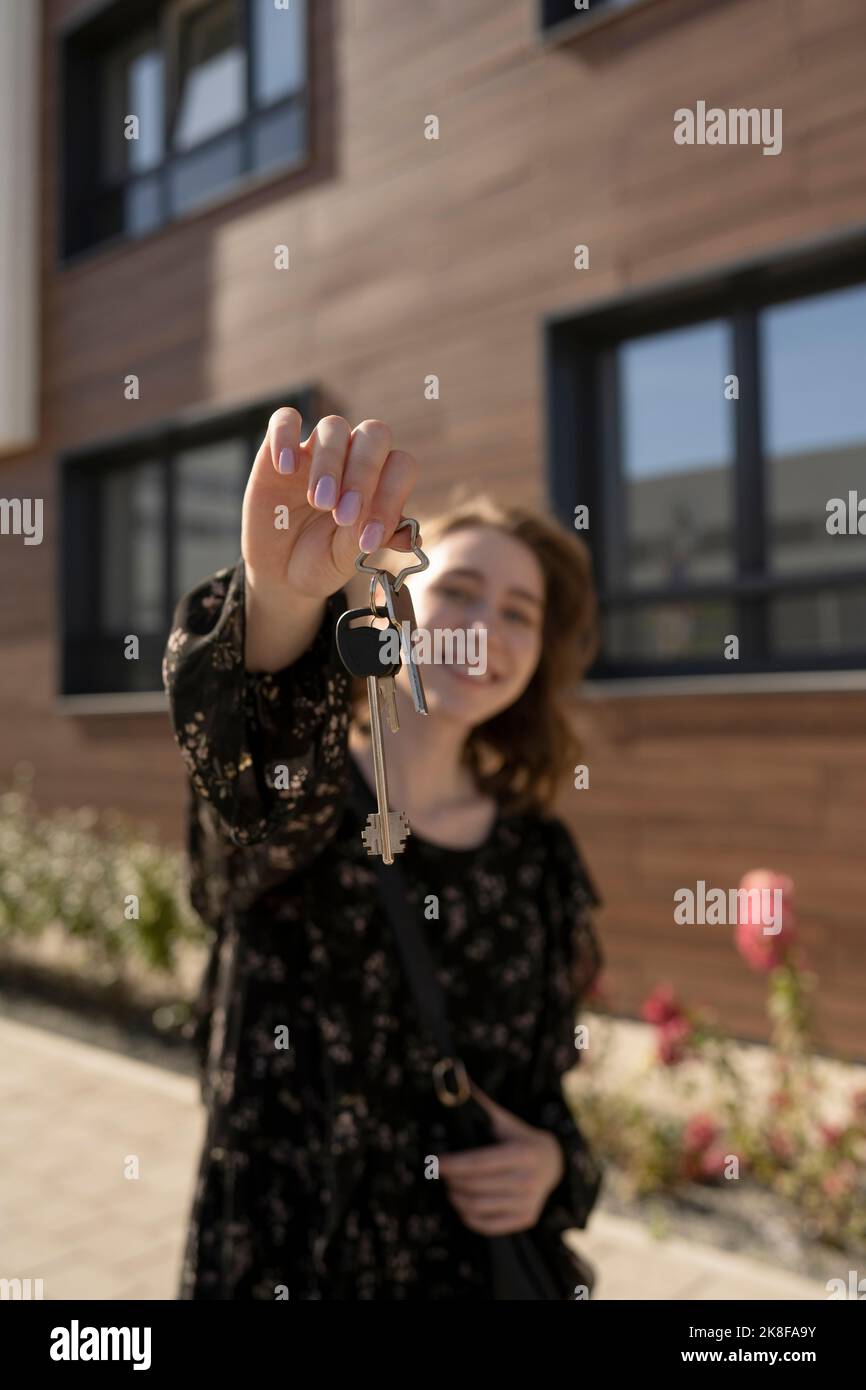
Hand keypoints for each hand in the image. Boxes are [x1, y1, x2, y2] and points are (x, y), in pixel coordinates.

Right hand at [242, 409, 418, 604]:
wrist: (281, 572)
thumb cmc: (323, 560)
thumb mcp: (348, 557)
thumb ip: (374, 538)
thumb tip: (411, 537)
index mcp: (381, 480)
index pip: (400, 467)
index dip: (392, 497)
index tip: (370, 538)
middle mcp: (353, 458)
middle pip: (373, 435)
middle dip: (364, 473)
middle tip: (344, 516)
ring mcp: (316, 450)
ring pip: (333, 427)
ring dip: (330, 463)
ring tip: (319, 502)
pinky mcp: (277, 450)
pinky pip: (284, 420)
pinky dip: (285, 436)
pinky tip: (285, 468)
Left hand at [437, 1084, 565, 1235]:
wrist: (554, 1162)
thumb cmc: (518, 1137)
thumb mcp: (504, 1120)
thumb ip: (479, 1104)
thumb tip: (454, 1077)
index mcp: (523, 1153)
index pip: (479, 1163)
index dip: (453, 1164)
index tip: (434, 1161)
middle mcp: (529, 1180)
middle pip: (475, 1186)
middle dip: (451, 1180)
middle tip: (439, 1172)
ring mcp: (530, 1203)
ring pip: (478, 1207)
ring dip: (456, 1198)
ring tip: (449, 1187)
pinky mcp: (526, 1219)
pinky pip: (487, 1225)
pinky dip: (468, 1217)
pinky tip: (462, 1203)